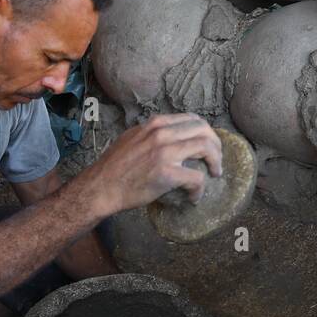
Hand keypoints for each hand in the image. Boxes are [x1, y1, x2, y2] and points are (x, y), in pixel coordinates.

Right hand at [86, 113, 222, 214]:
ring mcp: (164, 153)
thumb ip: (152, 134)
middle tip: (216, 161)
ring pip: (206, 148)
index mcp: (155, 124)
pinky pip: (196, 178)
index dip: (206, 132)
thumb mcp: (132, 138)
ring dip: (216, 162)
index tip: (208, 145)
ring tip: (214, 174)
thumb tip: (169, 136)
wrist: (101, 187)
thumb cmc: (114, 167)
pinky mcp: (166, 174)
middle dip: (216, 146)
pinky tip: (194, 197)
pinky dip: (200, 189)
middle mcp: (161, 133)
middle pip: (204, 130)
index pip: (192, 119)